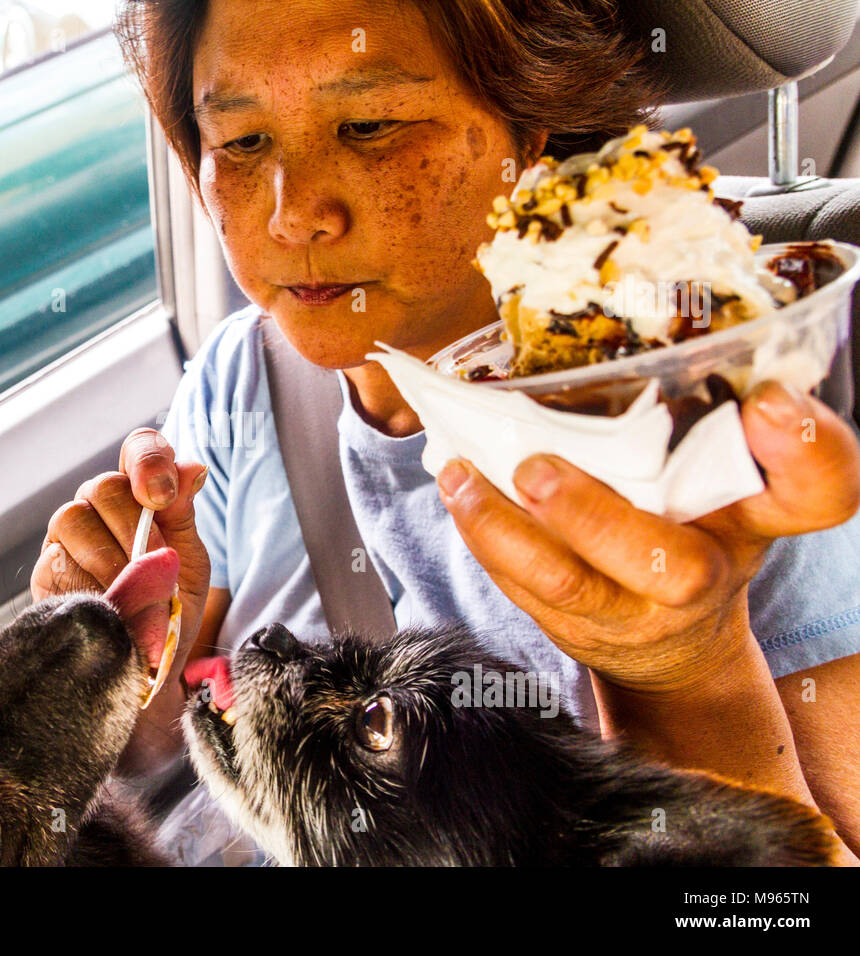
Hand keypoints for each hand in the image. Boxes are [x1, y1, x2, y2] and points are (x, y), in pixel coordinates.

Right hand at [31, 427, 210, 772]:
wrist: (146, 667)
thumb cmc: (171, 608)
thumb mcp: (189, 561)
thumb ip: (184, 514)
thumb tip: (192, 468)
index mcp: (140, 493)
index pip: (140, 449)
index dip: (148, 461)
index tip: (159, 495)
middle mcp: (99, 506)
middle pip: (103, 487)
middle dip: (135, 530)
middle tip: (152, 568)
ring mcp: (66, 537)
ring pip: (73, 520)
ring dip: (110, 560)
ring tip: (131, 593)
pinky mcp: (45, 571)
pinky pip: (57, 563)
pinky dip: (88, 586)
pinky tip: (106, 604)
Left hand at [437, 381, 859, 693]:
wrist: (670, 642)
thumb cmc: (691, 530)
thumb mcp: (724, 478)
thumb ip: (708, 421)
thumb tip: (629, 335)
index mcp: (754, 520)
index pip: (817, 494)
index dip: (806, 453)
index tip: (771, 405)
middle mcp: (702, 574)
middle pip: (673, 567)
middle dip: (597, 518)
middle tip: (536, 470)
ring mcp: (632, 612)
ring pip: (568, 585)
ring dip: (504, 530)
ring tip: (460, 476)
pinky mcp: (573, 628)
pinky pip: (522, 589)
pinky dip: (482, 538)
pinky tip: (457, 491)